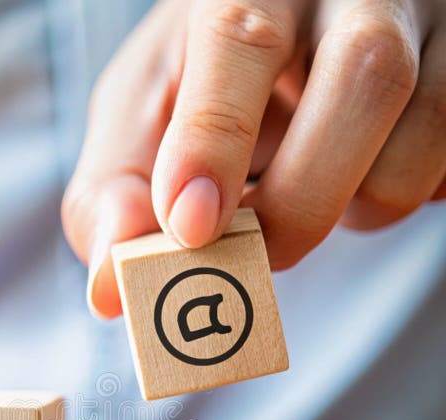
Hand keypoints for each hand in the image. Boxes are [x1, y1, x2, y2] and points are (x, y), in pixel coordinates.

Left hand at [62, 0, 445, 317]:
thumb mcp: (141, 119)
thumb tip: (109, 288)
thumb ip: (113, 196)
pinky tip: (357, 169)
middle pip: (363, 81)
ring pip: (421, 141)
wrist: (293, 36)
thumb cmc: (202, 83)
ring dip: (355, 207)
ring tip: (310, 187)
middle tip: (253, 251)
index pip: (238, 40)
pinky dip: (396, 198)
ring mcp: (431, 21)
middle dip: (298, 203)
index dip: (212, 142)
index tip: (190, 227)